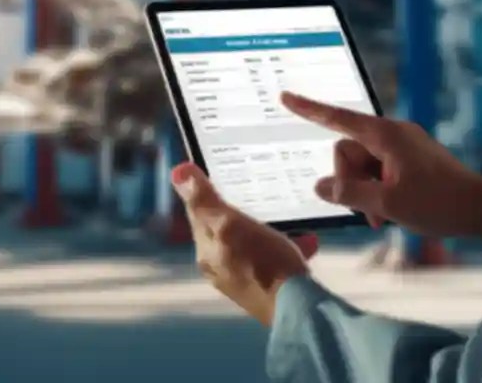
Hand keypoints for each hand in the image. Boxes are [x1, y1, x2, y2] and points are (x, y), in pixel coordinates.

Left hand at [172, 163, 318, 325]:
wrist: (297, 310)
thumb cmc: (264, 264)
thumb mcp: (232, 226)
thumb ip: (205, 202)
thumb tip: (177, 171)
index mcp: (206, 253)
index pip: (198, 214)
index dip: (206, 191)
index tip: (222, 172)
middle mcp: (218, 270)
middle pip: (224, 230)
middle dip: (240, 212)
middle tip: (259, 193)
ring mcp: (241, 283)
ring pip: (249, 245)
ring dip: (264, 230)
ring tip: (286, 218)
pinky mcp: (265, 291)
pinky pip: (269, 260)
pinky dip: (282, 248)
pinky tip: (304, 241)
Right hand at [281, 92, 481, 238]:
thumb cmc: (438, 204)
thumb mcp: (387, 204)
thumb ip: (349, 193)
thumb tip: (320, 186)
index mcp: (385, 135)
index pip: (337, 119)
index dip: (309, 109)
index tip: (285, 97)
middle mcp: (392, 134)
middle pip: (348, 150)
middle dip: (349, 181)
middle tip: (369, 212)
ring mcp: (402, 145)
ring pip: (362, 164)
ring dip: (364, 191)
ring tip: (382, 217)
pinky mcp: (410, 158)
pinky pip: (379, 169)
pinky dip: (377, 190)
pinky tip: (389, 211)